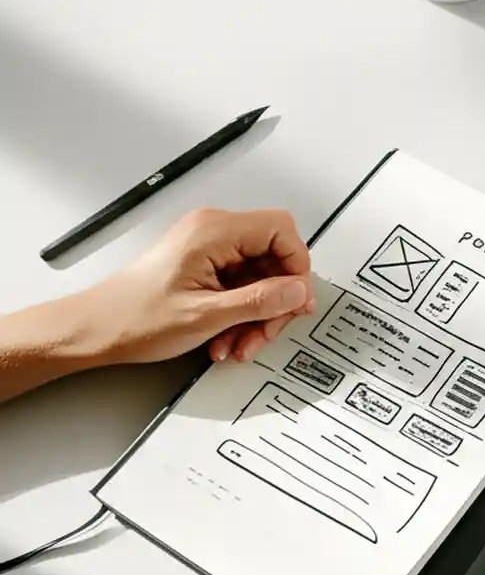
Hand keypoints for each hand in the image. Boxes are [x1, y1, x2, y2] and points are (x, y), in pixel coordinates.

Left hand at [77, 208, 316, 365]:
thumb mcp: (206, 315)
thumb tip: (298, 291)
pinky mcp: (206, 266)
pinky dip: (242, 314)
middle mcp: (213, 232)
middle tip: (267, 331)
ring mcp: (209, 249)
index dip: (296, 267)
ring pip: (260, 277)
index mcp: (213, 231)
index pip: (281, 231)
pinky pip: (241, 286)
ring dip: (257, 314)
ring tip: (241, 343)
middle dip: (275, 300)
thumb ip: (259, 301)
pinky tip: (227, 337)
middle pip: (273, 258)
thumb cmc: (134, 317)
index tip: (295, 300)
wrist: (96, 330)